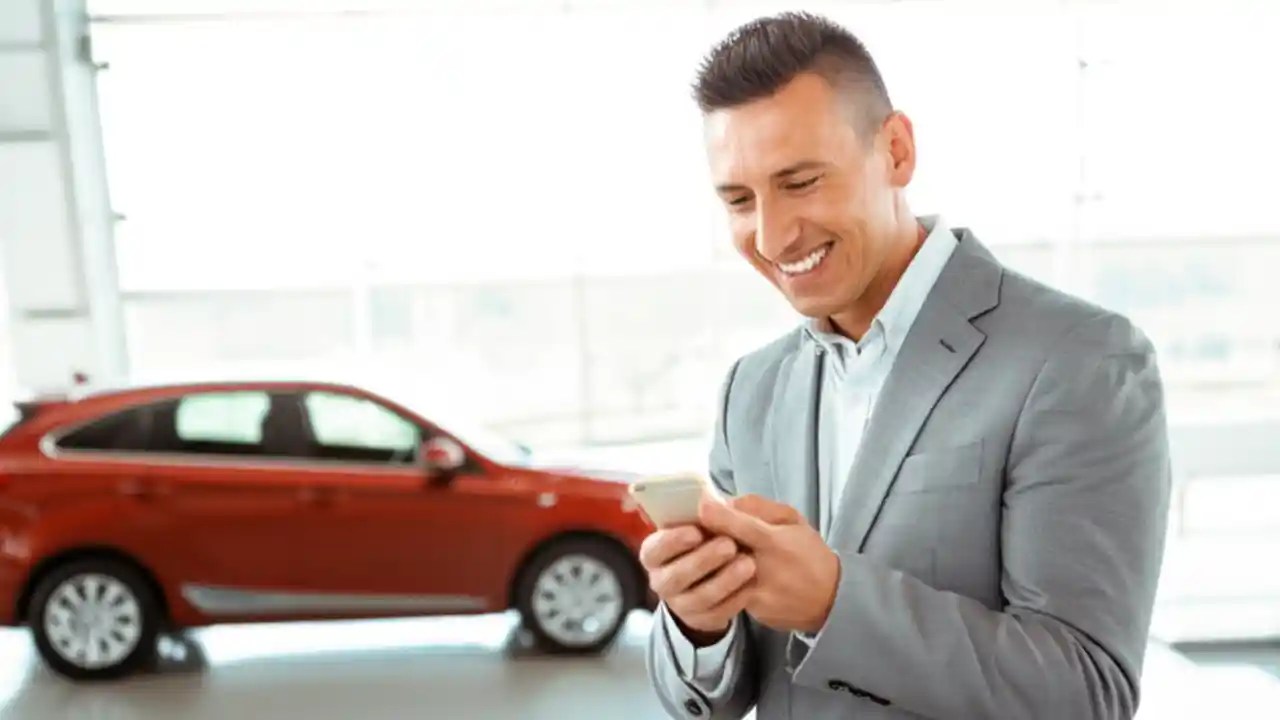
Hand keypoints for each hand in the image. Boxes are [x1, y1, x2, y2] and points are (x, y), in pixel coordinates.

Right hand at [639, 523, 756, 645]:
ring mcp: (680, 604)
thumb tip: (708, 501)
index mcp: (654, 553)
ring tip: (748, 563)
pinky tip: (752, 583)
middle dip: (704, 560)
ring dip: (725, 580)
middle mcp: (661, 580)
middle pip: (676, 576)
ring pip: (700, 597)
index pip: (655, 549)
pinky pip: (719, 613)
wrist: (711, 574)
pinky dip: (737, 598)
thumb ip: (704, 516)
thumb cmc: (705, 540)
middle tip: (730, 544)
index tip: (696, 531)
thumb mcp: (701, 523)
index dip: (673, 541)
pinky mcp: (701, 619)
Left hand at [698, 494, 839, 633]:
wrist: (830, 599)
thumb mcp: (793, 520)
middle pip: (722, 552)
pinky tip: (725, 572)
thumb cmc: (809, 553)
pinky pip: (729, 592)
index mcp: (774, 542)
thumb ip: (759, 507)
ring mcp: (756, 594)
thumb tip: (726, 501)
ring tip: (710, 551)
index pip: (739, 526)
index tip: (701, 506)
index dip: (716, 515)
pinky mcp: (752, 611)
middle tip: (701, 529)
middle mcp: (763, 569)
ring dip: (712, 562)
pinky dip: (723, 580)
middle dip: (707, 540)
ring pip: (721, 574)